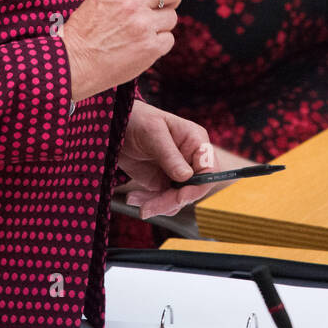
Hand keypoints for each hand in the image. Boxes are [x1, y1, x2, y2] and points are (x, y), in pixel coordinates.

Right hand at [60, 0, 184, 101]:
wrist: (71, 66)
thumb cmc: (85, 31)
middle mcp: (132, 1)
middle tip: (152, 10)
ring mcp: (143, 24)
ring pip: (172, 17)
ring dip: (159, 24)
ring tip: (134, 34)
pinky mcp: (151, 47)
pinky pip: (169, 39)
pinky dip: (157, 44)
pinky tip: (137, 48)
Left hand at [118, 100, 218, 218]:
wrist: (118, 127)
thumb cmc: (139, 120)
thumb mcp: (153, 133)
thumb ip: (170, 155)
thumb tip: (186, 176)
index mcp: (196, 142)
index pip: (209, 170)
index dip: (198, 187)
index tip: (179, 197)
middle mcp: (191, 160)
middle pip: (193, 190)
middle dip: (171, 201)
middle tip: (147, 208)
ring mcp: (178, 173)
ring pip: (178, 200)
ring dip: (158, 205)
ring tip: (134, 199)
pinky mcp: (164, 183)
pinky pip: (164, 201)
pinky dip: (150, 204)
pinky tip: (134, 197)